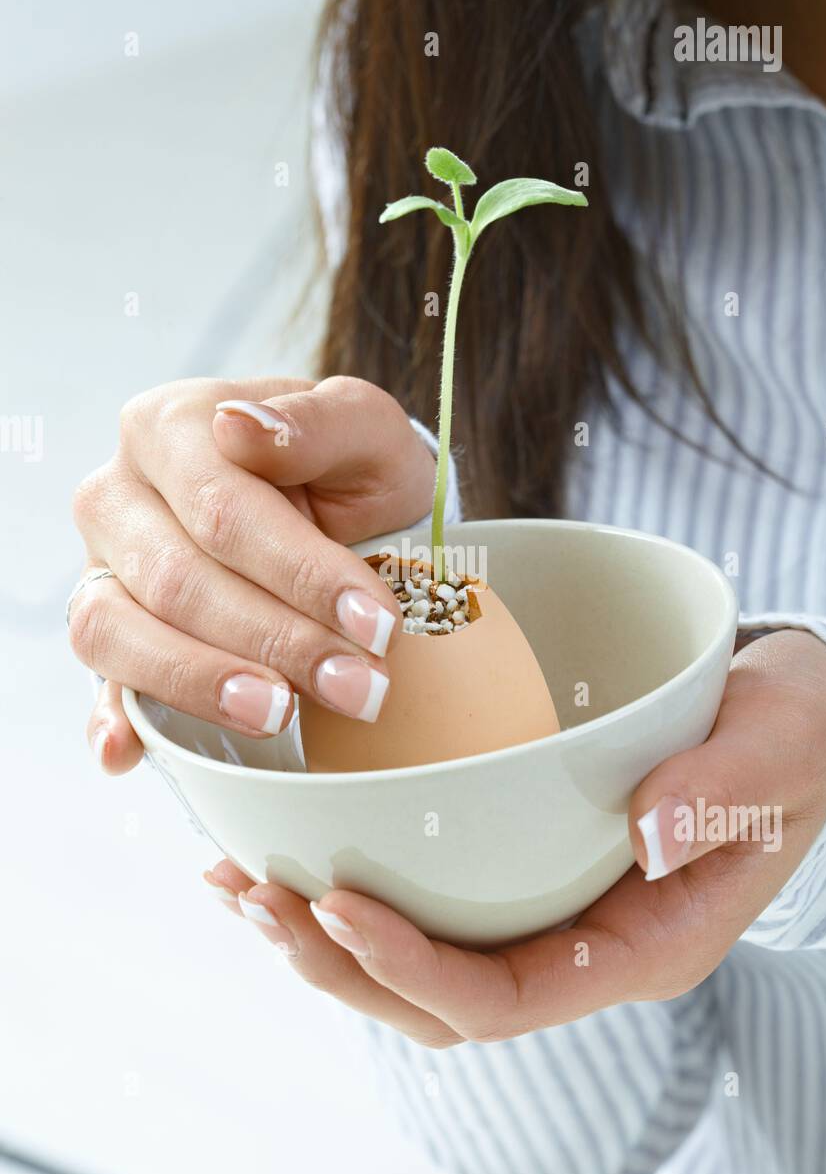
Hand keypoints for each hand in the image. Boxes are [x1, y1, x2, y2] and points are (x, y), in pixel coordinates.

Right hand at [71, 376, 435, 771]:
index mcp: (172, 427)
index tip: (378, 621)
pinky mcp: (110, 632)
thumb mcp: (366, 431)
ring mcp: (104, 567)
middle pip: (178, 580)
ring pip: (121, 632)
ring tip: (281, 713)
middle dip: (278, 641)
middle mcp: (120, 494)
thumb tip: (239, 428)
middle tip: (361, 688)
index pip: (224, 509)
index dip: (302, 572)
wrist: (348, 513)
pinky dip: (113, 719)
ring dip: (204, 683)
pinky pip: (98, 679)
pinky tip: (132, 752)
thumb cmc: (355, 470)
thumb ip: (317, 421)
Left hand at [205, 630, 825, 1044]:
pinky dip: (343, 890)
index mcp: (644, 945)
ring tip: (240, 887)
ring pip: (416, 970)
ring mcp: (546, 916)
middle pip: (438, 1004)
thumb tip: (646, 834)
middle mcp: (583, 948)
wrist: (779, 705)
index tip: (336, 904)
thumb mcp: (786, 738)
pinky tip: (281, 850)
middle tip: (256, 898)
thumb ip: (729, 791)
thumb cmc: (788, 725)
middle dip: (337, 967)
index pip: (511, 997)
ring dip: (320, 942)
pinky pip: (424, 907)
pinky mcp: (516, 873)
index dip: (414, 969)